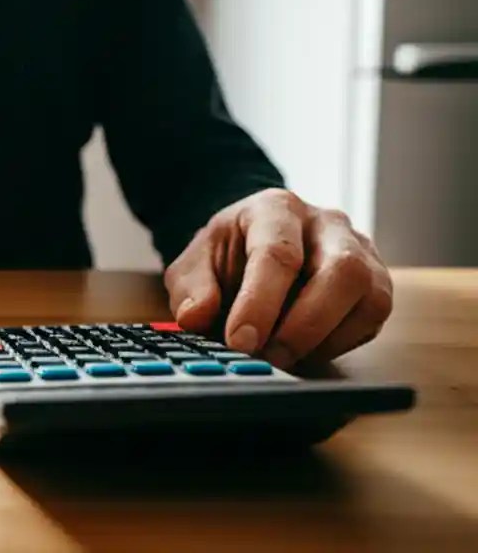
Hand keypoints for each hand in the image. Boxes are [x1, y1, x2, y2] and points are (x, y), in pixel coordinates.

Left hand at [163, 189, 392, 368]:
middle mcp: (327, 223)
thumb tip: (195, 317)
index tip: (239, 341)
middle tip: (269, 357)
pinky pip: (373, 319)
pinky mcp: (375, 284)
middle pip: (342, 271)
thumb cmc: (225, 255)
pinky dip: (340, 343)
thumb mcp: (193, 265)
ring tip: (284, 357)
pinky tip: (305, 350)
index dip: (259, 303)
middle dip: (305, 325)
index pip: (278, 254)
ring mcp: (361, 251)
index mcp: (276, 209)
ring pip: (370, 297)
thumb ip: (192, 289)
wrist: (250, 247)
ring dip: (327, 338)